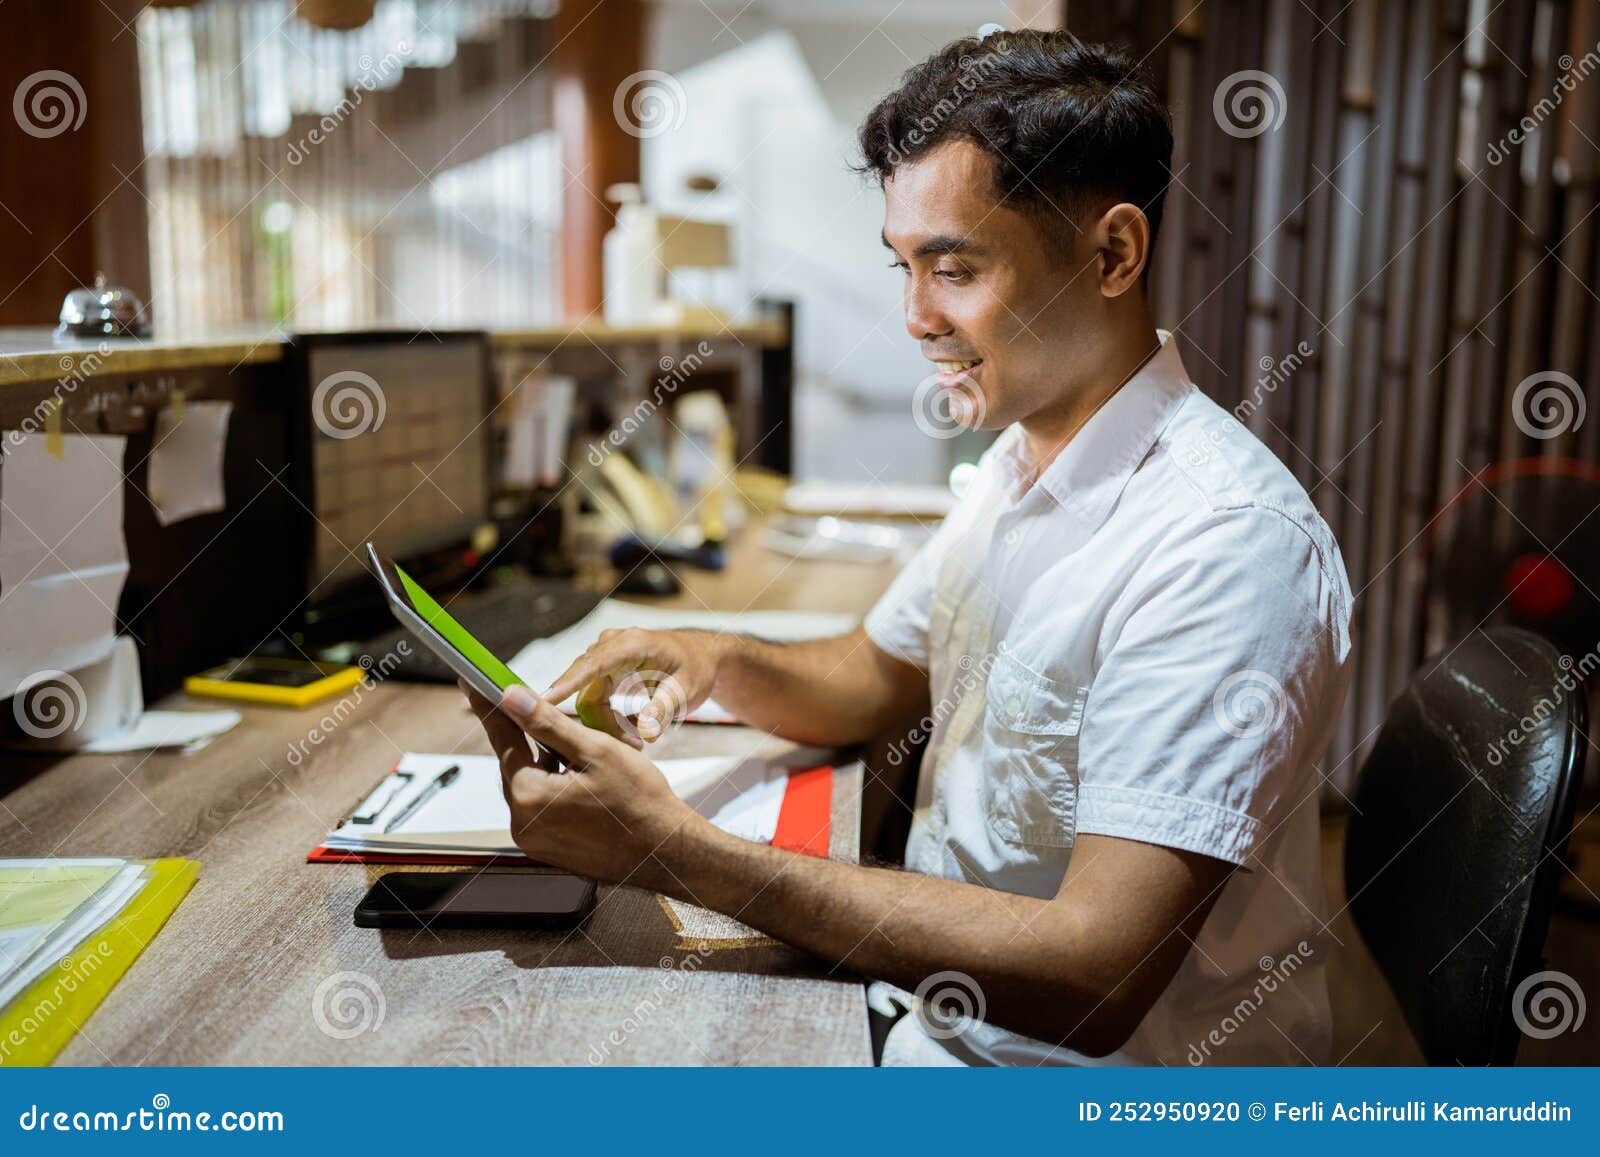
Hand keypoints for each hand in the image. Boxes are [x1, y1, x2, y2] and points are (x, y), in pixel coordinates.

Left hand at [462, 681, 704, 884]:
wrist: (664, 850)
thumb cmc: (639, 802)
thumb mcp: (595, 750)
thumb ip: (547, 723)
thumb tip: (512, 698)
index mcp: (530, 797)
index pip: (502, 740)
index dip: (490, 708)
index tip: (473, 684)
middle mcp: (523, 823)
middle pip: (516, 763)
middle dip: (531, 738)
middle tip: (552, 718)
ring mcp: (534, 839)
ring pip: (529, 784)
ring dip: (545, 763)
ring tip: (580, 756)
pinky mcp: (547, 847)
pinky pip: (540, 806)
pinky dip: (552, 786)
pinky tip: (581, 779)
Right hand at [544, 628, 727, 743]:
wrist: (700, 657)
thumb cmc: (696, 669)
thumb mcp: (687, 691)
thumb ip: (665, 710)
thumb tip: (647, 733)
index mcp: (632, 645)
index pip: (592, 666)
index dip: (566, 684)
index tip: (543, 701)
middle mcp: (612, 645)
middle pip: (587, 691)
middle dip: (603, 723)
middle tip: (635, 746)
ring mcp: (605, 654)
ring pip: (587, 697)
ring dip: (606, 722)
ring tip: (637, 739)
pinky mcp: (603, 666)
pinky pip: (592, 697)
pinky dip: (607, 716)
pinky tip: (632, 724)